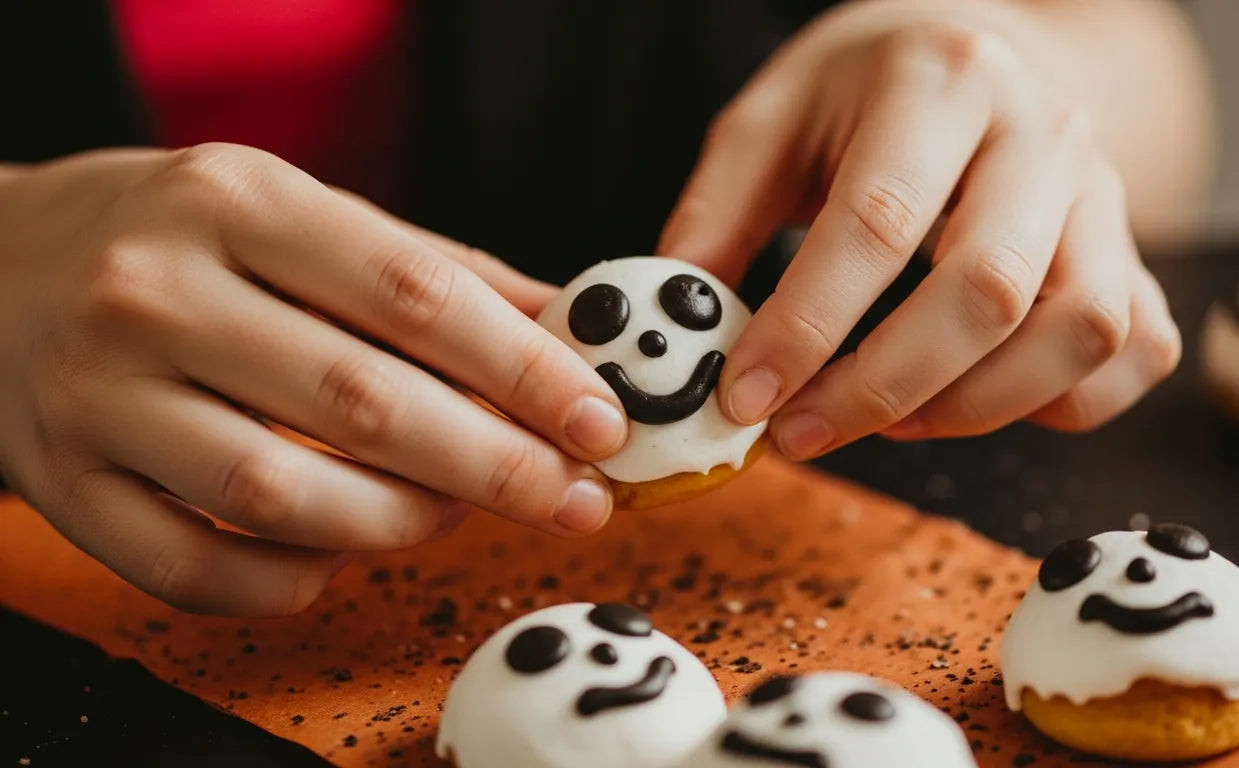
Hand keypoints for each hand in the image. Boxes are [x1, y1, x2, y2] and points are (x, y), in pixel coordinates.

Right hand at [0, 145, 625, 615]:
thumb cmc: (180, 238)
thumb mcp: (297, 212)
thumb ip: (434, 274)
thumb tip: (568, 334)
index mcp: (235, 203)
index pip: (412, 295)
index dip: (523, 370)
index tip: (598, 421)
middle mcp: (154, 292)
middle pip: (360, 403)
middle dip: (493, 465)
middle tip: (573, 497)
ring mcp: (96, 396)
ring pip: (278, 494)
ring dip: (399, 523)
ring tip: (456, 512)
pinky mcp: (63, 483)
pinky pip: (193, 568)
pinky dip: (290, 581)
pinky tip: (343, 558)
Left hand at [659, 0, 1181, 458]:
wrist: (986, 50)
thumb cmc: (871, 87)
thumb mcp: (774, 117)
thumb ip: (719, 211)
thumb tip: (684, 321)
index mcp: (939, 80)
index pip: (878, 221)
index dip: (808, 326)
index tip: (748, 397)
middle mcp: (1041, 130)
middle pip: (988, 288)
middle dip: (884, 387)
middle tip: (804, 431)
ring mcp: (1103, 191)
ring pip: (1078, 329)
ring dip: (975, 406)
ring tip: (888, 421)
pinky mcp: (1132, 248)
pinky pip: (1133, 350)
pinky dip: (1061, 404)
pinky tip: (978, 400)